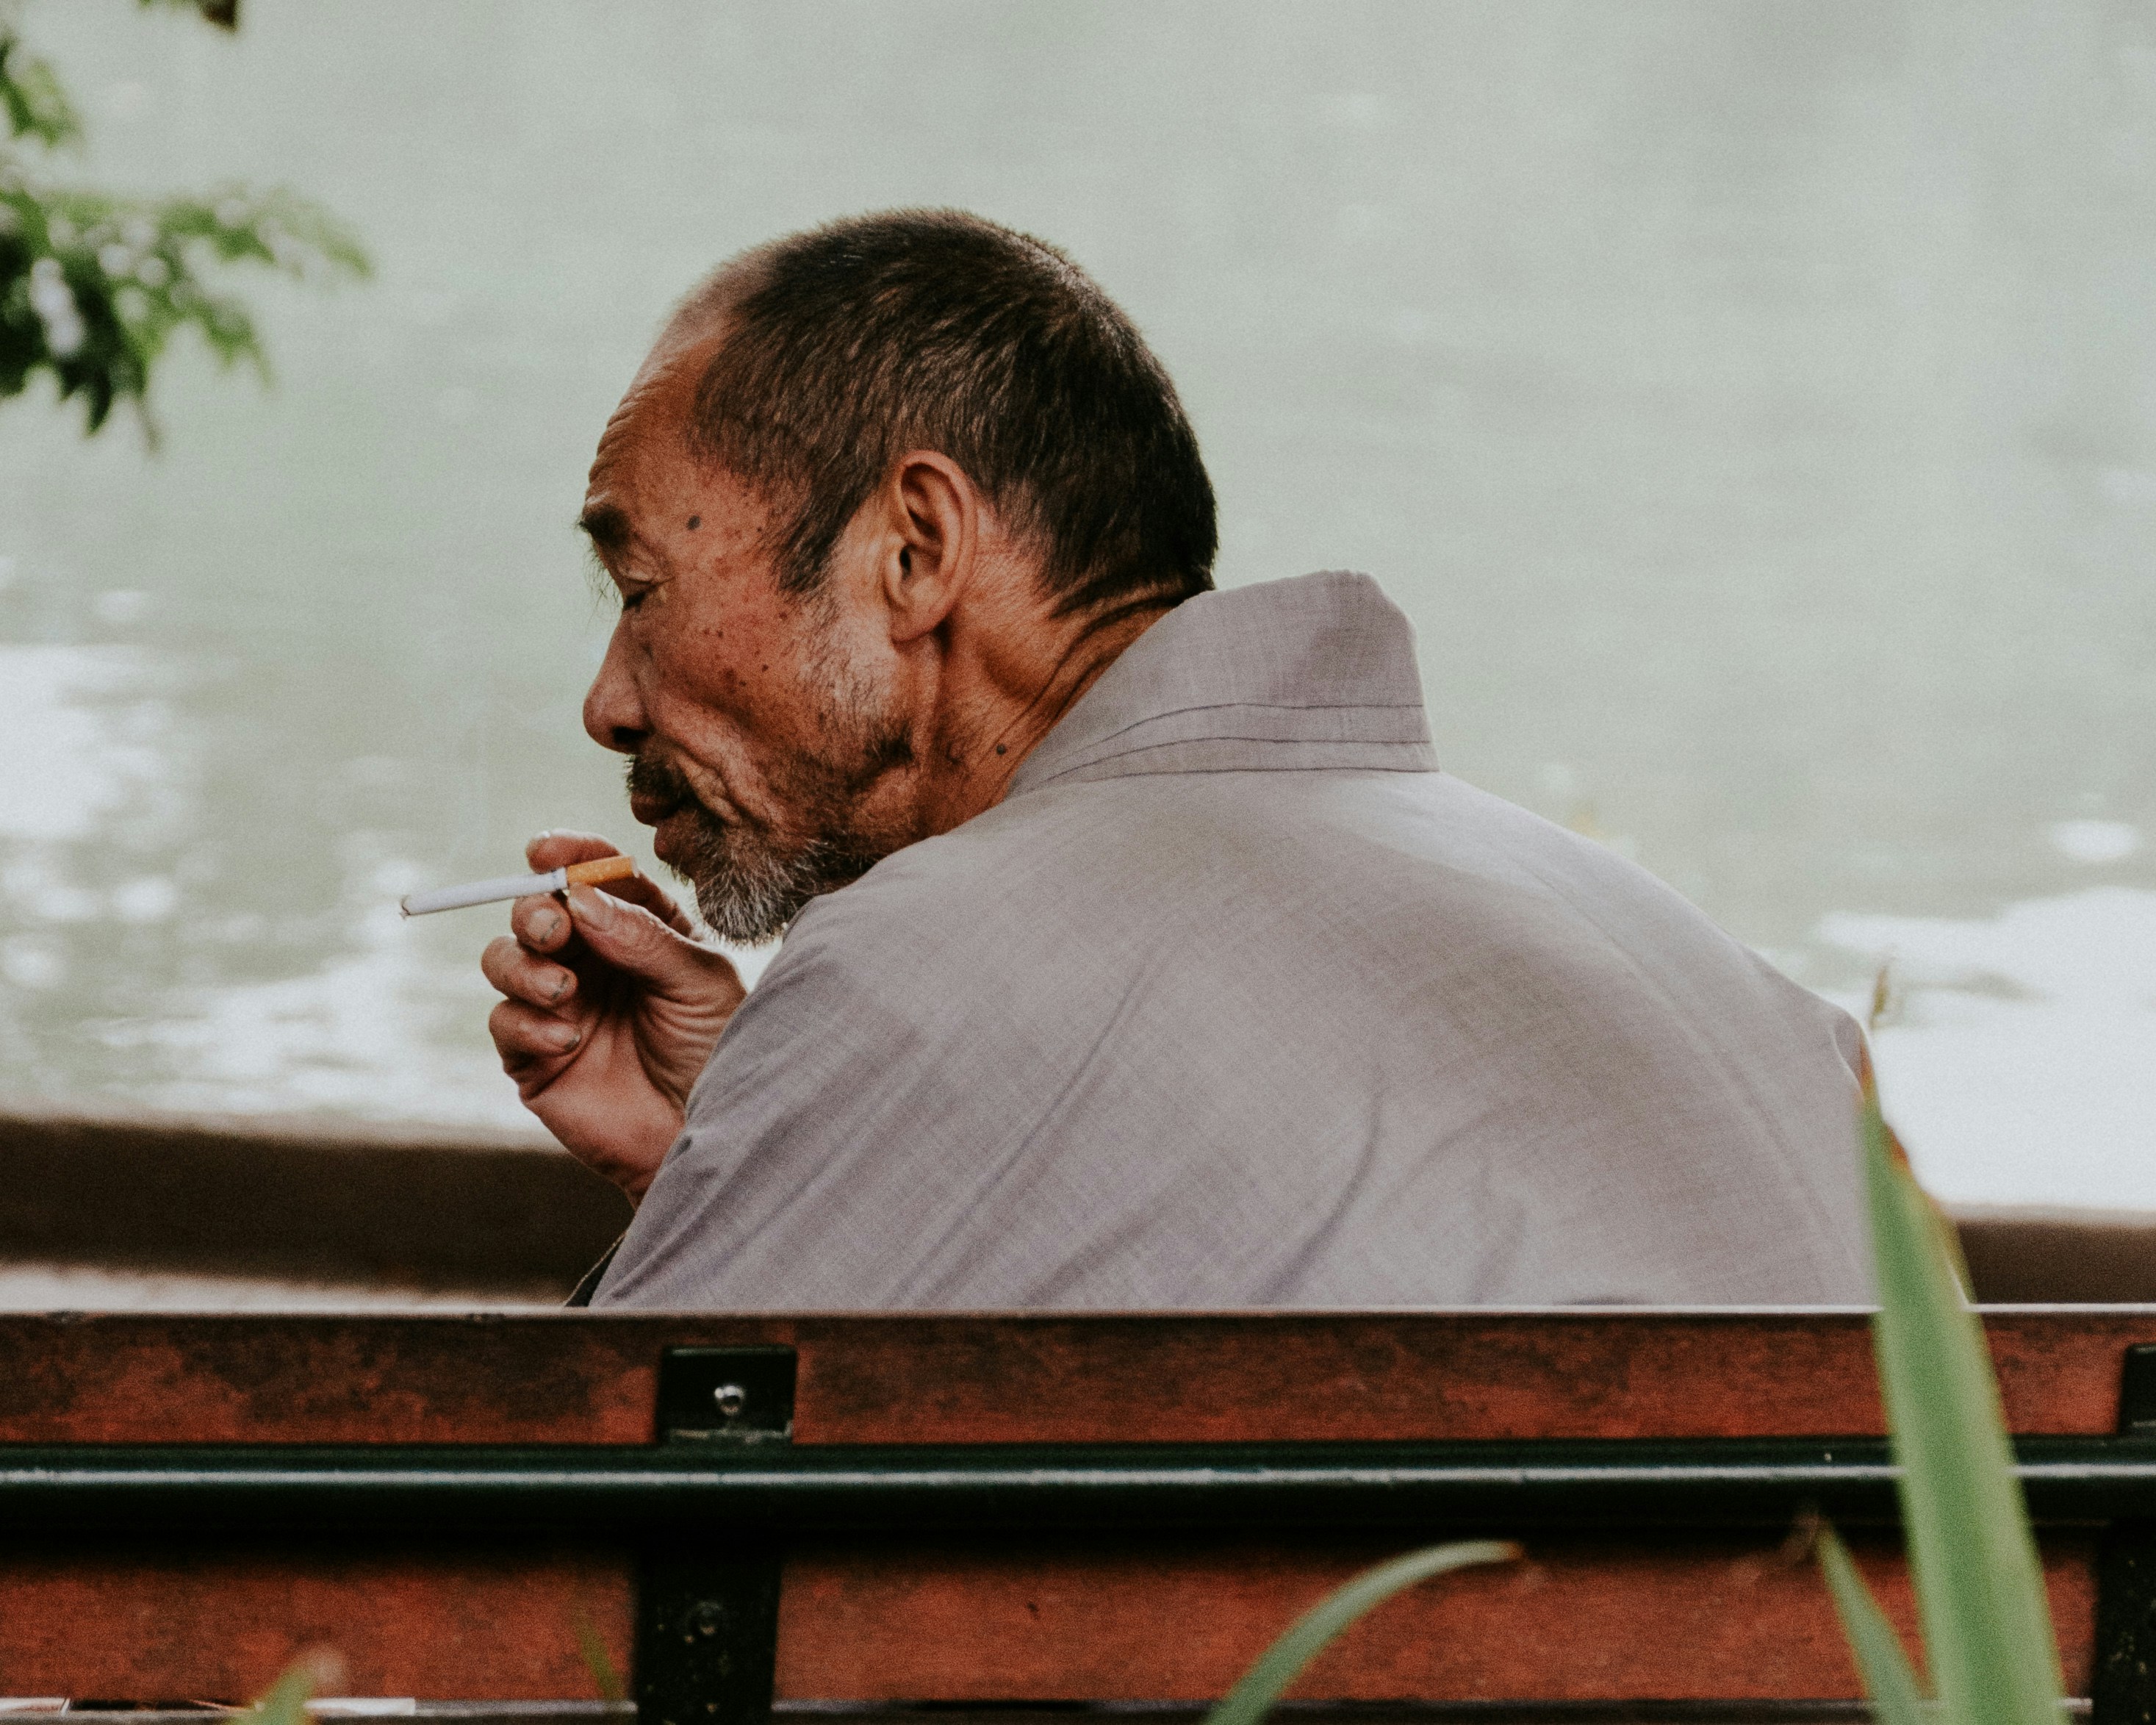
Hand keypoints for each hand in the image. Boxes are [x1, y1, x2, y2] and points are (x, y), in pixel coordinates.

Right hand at [483, 831, 743, 1199]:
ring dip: (522, 965)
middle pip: (537, 910)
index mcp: (638, 930)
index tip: (549, 851)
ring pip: (505, 959)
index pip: (594, 877)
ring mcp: (559, 1007)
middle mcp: (592, 961)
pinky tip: (566, 1040)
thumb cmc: (718, 1052)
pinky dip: (526, 1024)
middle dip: (534, 909)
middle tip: (554, 927)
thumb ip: (644, 937)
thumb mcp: (700, 983)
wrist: (706, 1133)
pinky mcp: (535, 1058)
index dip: (568, 856)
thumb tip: (583, 897)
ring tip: (564, 992)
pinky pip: (504, 1023)